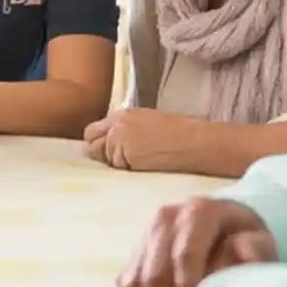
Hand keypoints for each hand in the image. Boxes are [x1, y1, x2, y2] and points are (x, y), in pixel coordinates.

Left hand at [84, 108, 200, 171]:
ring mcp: (118, 139)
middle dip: (100, 155)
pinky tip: (143, 169)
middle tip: (121, 164)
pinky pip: (116, 169)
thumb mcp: (149, 124)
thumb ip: (127, 131)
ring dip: (115, 165)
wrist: (195, 142)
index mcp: (123, 114)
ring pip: (103, 159)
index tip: (110, 154)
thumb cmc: (182, 135)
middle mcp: (116, 124)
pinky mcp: (124, 154)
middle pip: (91, 144)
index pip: (94, 130)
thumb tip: (114, 146)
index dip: (100, 144)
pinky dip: (126, 172)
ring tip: (139, 166)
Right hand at [118, 198, 276, 286]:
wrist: (225, 225)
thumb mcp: (260, 241)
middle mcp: (166, 217)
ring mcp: (146, 233)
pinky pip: (127, 286)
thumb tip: (239, 249)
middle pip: (154, 277)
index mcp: (198, 211)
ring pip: (136, 283)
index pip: (184, 258)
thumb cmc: (245, 238)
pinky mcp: (135, 251)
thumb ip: (255, 247)